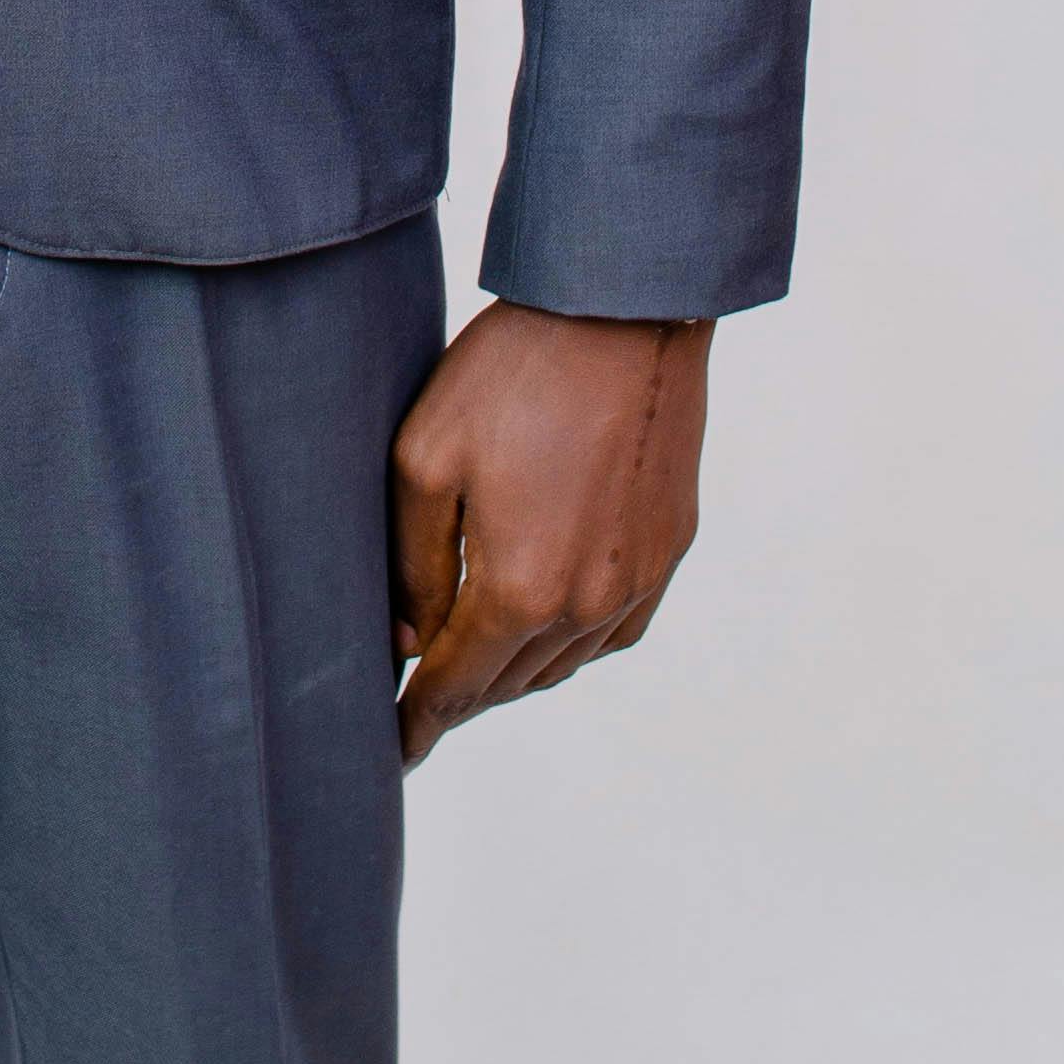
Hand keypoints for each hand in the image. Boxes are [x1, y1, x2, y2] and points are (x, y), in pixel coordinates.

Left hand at [391, 302, 709, 765]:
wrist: (625, 311)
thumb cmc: (512, 373)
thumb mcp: (425, 455)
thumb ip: (413, 564)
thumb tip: (411, 638)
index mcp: (519, 590)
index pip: (457, 687)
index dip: (419, 722)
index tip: (394, 752)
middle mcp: (585, 605)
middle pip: (510, 682)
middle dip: (463, 696)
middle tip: (423, 700)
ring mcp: (636, 581)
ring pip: (564, 661)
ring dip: (517, 669)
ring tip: (476, 660)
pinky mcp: (669, 548)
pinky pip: (613, 628)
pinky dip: (574, 641)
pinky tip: (548, 620)